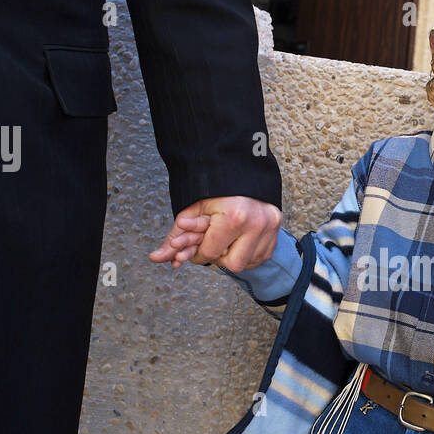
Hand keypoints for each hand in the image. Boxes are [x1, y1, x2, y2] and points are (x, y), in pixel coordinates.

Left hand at [149, 196, 282, 270]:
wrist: (240, 169)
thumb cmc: (213, 189)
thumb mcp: (192, 211)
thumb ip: (175, 236)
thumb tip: (155, 258)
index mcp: (234, 216)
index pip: (211, 253)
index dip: (198, 252)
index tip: (196, 244)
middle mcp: (256, 223)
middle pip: (232, 265)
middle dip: (219, 257)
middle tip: (213, 242)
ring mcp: (270, 227)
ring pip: (249, 263)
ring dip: (234, 255)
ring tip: (226, 238)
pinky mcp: (278, 229)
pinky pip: (262, 256)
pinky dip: (249, 253)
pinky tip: (240, 239)